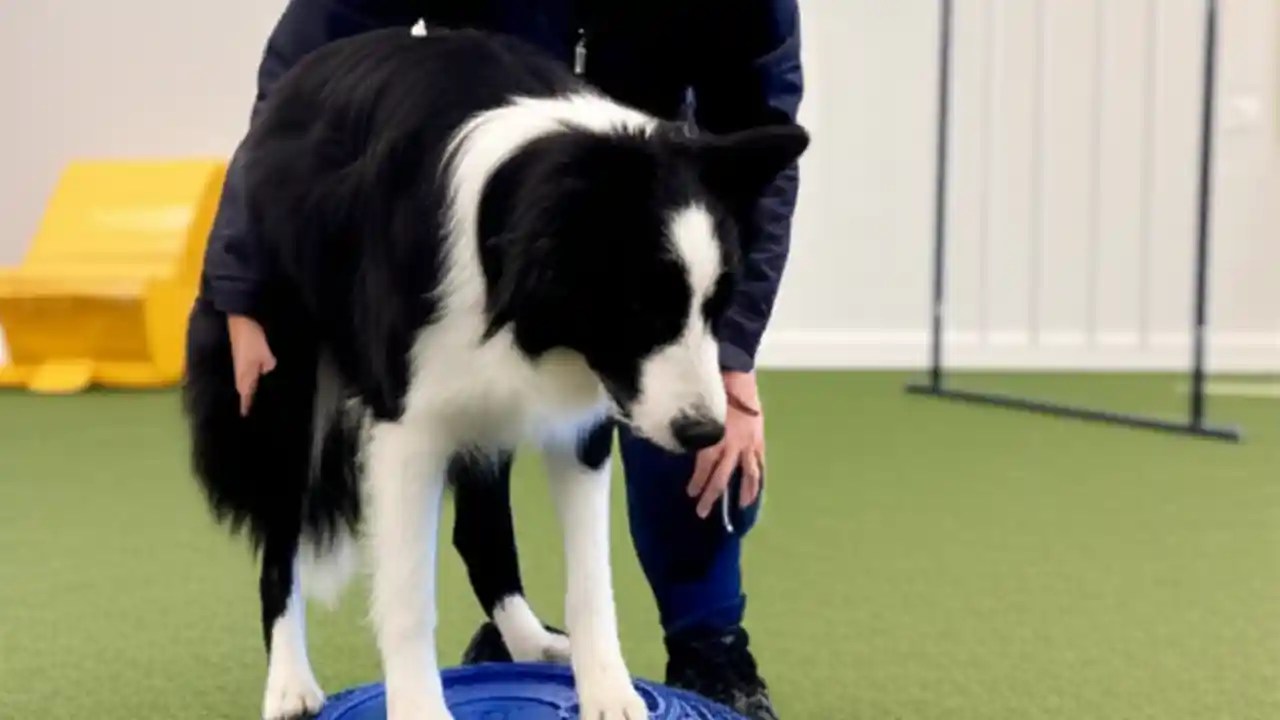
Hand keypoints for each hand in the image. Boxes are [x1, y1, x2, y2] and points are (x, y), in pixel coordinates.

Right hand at [227, 314, 276, 416]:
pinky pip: (244, 372)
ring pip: (242, 381)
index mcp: (245, 374)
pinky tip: (253, 377)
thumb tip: (268, 370)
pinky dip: (247, 378)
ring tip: (251, 396)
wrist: (239, 320)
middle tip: (249, 408)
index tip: (244, 415)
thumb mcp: (265, 353)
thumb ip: (268, 365)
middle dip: (245, 399)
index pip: (245, 394)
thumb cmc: (252, 339)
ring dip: (246, 389)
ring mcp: (238, 363)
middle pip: (242, 389)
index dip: (245, 405)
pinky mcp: (239, 356)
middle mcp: (239, 371)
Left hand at [687, 371, 764, 517]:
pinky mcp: (759, 439)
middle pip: (722, 476)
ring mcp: (749, 442)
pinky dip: (757, 478)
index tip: (690, 493)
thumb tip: (684, 449)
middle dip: (711, 495)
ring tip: (739, 508)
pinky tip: (755, 490)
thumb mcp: (698, 413)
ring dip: (741, 492)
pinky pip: (759, 463)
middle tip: (702, 512)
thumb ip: (695, 434)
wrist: (735, 373)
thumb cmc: (710, 389)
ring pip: (747, 474)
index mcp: (715, 436)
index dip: (698, 481)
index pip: (705, 466)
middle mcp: (733, 443)